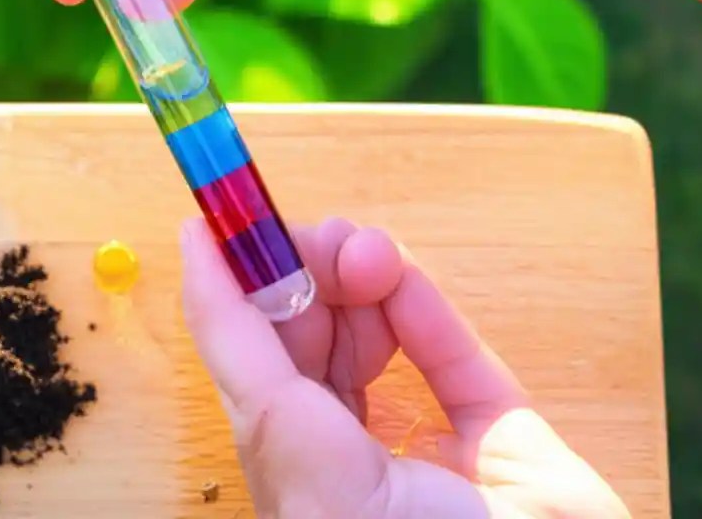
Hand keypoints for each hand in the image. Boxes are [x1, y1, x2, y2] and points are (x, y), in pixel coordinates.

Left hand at [178, 216, 631, 517]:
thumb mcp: (297, 454)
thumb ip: (247, 358)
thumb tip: (194, 254)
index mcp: (294, 481)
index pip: (249, 371)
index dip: (233, 292)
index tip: (218, 219)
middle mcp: (351, 472)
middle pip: (311, 353)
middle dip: (308, 278)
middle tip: (317, 233)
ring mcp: (429, 460)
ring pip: (379, 349)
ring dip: (363, 286)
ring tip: (365, 250)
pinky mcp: (506, 449)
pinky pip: (456, 367)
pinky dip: (425, 313)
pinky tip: (399, 274)